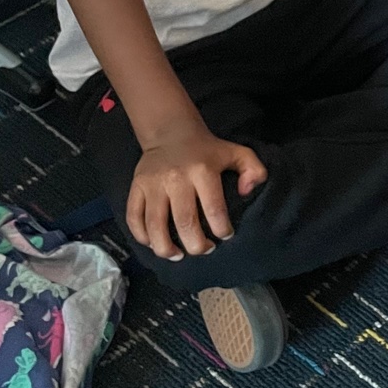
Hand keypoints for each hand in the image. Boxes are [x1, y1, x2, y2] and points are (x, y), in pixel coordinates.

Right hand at [126, 123, 266, 261]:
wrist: (171, 132)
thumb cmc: (207, 150)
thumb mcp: (236, 153)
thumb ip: (253, 170)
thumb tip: (246, 191)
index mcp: (202, 171)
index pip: (214, 210)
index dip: (222, 230)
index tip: (225, 235)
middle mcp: (176, 179)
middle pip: (184, 223)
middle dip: (196, 245)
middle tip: (204, 249)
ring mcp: (152, 184)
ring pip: (155, 226)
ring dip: (166, 248)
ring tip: (178, 255)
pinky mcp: (136, 188)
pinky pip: (134, 218)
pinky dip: (142, 237)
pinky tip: (154, 244)